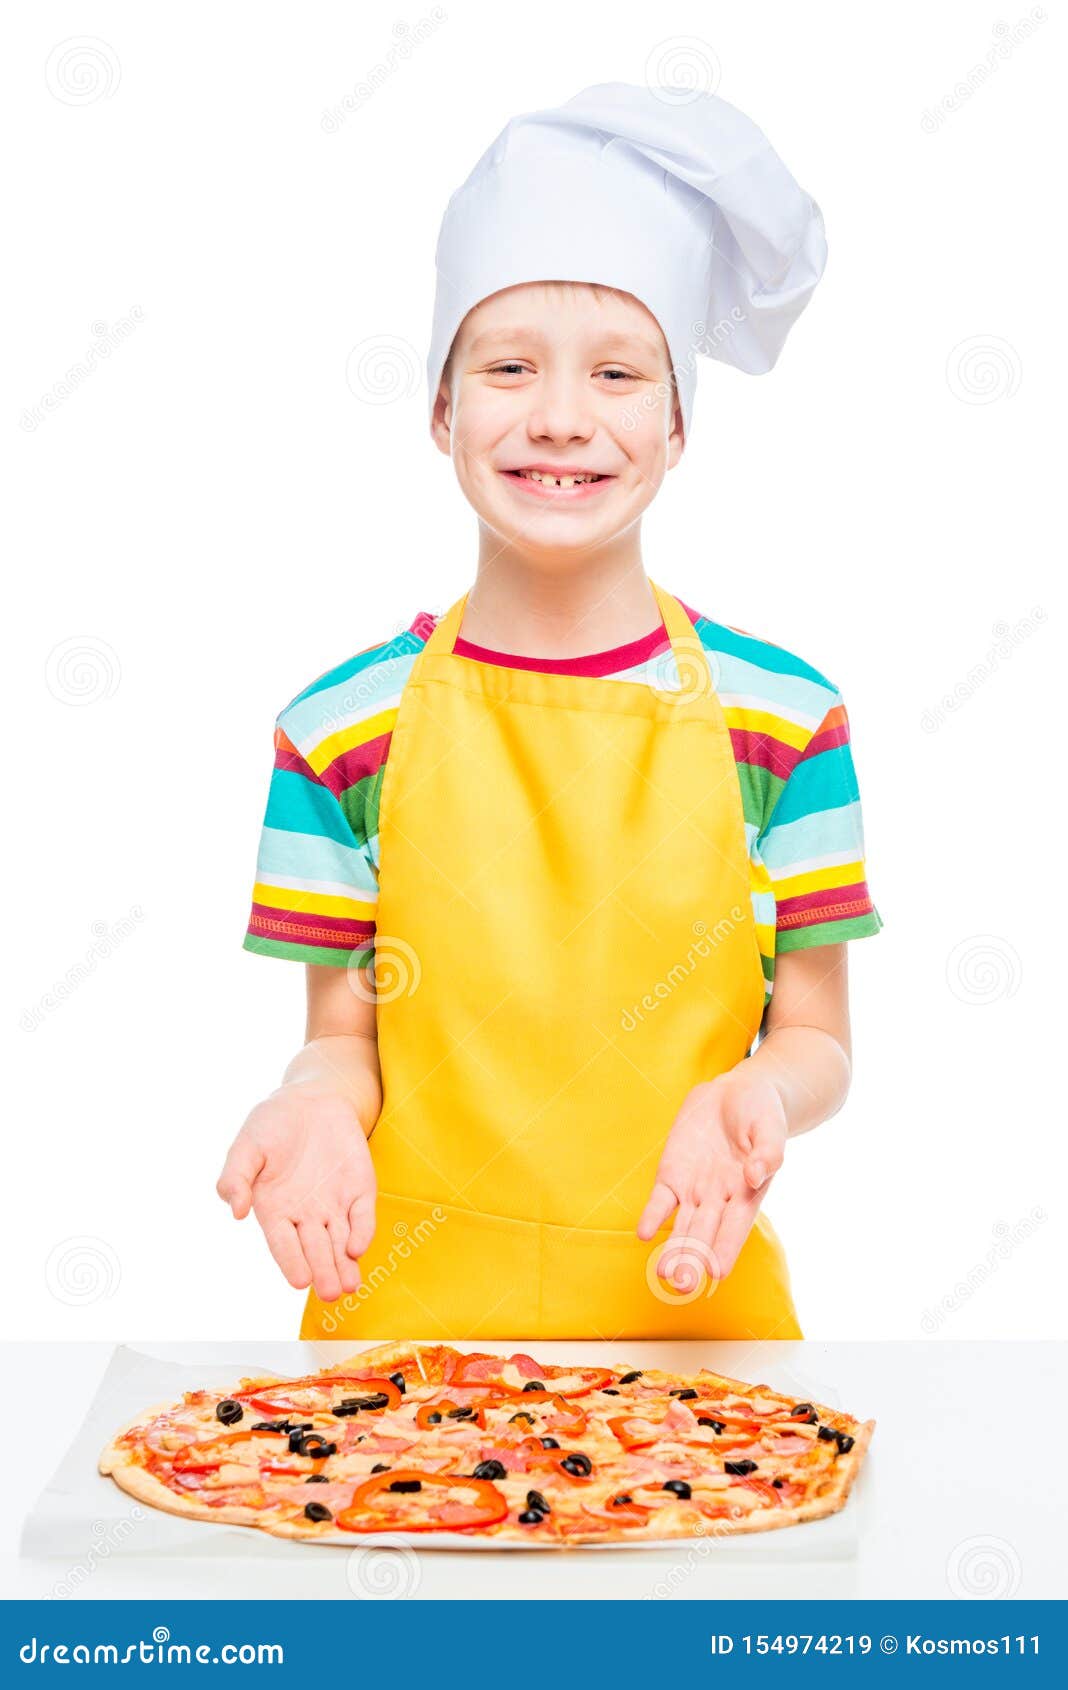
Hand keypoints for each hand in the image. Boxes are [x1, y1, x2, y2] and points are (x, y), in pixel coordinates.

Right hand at [216, 1088, 375, 1301]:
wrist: (311, 1098)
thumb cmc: (272, 1125)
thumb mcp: (247, 1146)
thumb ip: (236, 1177)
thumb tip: (236, 1211)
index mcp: (275, 1210)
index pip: (284, 1245)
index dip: (292, 1263)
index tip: (300, 1281)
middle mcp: (305, 1215)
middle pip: (315, 1250)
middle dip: (323, 1272)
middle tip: (329, 1293)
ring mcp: (334, 1205)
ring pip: (341, 1242)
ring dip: (345, 1264)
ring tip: (348, 1286)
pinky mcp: (359, 1190)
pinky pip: (362, 1215)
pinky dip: (362, 1231)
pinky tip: (358, 1246)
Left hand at [637, 1071, 786, 1288]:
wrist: (735, 1093)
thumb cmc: (760, 1113)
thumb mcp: (771, 1127)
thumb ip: (768, 1152)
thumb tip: (756, 1175)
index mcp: (748, 1193)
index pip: (736, 1228)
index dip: (726, 1248)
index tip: (717, 1273)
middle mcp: (719, 1199)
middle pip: (705, 1234)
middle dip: (693, 1259)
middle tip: (683, 1285)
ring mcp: (694, 1190)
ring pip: (681, 1226)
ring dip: (673, 1248)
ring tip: (664, 1273)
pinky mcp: (672, 1175)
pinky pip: (660, 1201)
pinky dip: (652, 1216)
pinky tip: (644, 1234)